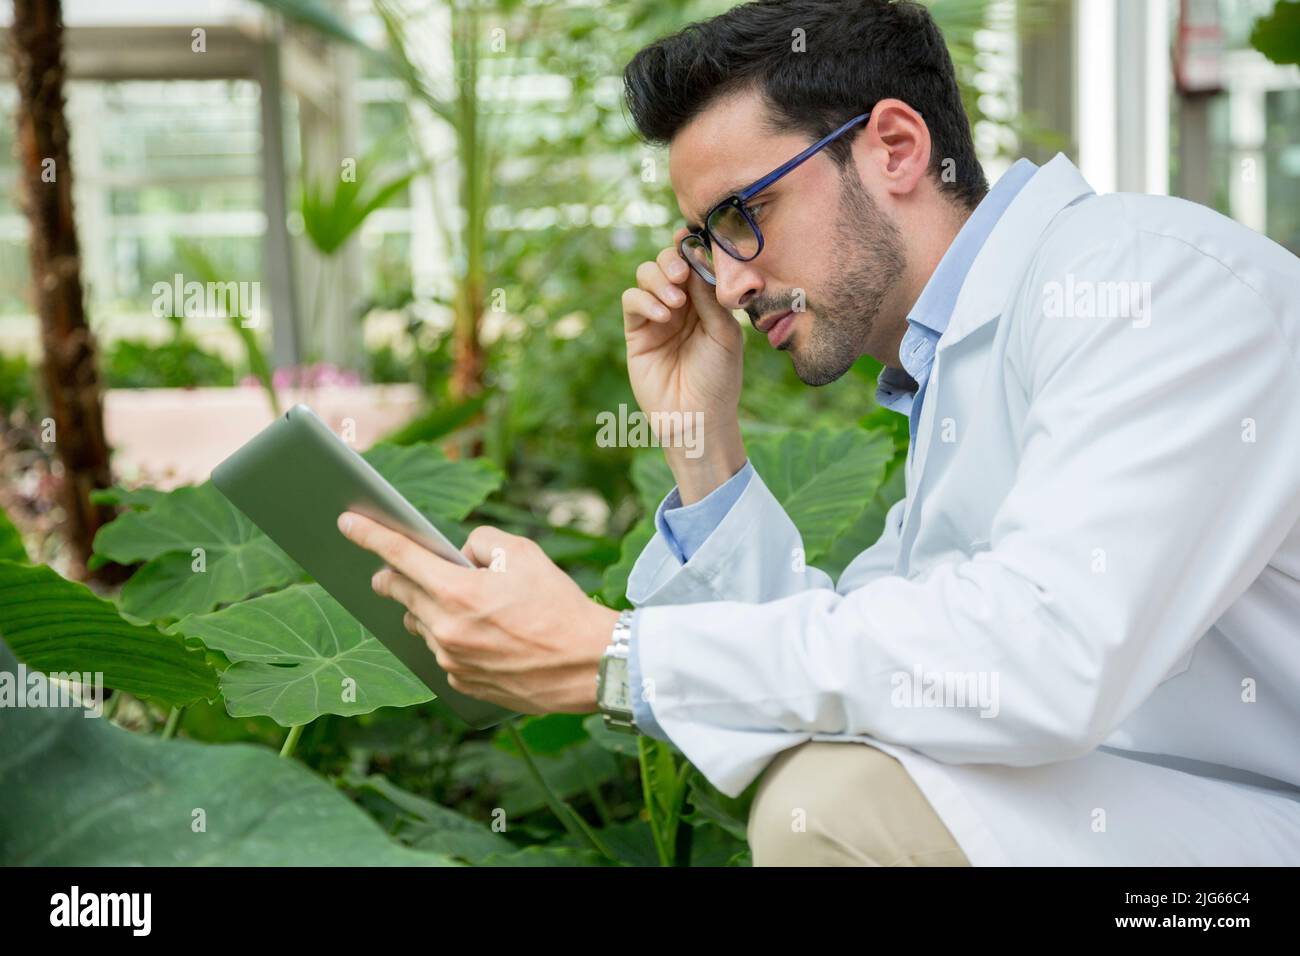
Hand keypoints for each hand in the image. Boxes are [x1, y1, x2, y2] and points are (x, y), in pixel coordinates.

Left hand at [337, 511, 619, 713]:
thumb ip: (481, 542)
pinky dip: (450, 635)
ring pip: (420, 624)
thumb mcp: (524, 553)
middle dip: (390, 575)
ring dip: (425, 607)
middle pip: (400, 593)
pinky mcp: (462, 683)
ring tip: (452, 600)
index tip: (346, 521)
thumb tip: (459, 554)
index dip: (368, 535)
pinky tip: (477, 632)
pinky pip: (441, 652)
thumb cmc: (560, 605)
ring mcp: (451, 660)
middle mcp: (445, 629)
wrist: (589, 663)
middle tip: (389, 567)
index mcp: (457, 592)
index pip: (398, 556)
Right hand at [621, 227, 746, 503]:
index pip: (694, 262)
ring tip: (674, 302)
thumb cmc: (718, 379)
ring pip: (646, 275)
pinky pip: (632, 301)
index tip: (690, 237)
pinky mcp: (637, 332)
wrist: (696, 417)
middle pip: (667, 262)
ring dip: (658, 279)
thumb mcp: (724, 334)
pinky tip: (662, 314)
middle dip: (672, 260)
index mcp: (706, 300)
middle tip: (681, 274)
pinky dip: (644, 299)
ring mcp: (657, 316)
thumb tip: (697, 260)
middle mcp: (682, 303)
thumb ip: (710, 297)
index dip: (690, 245)